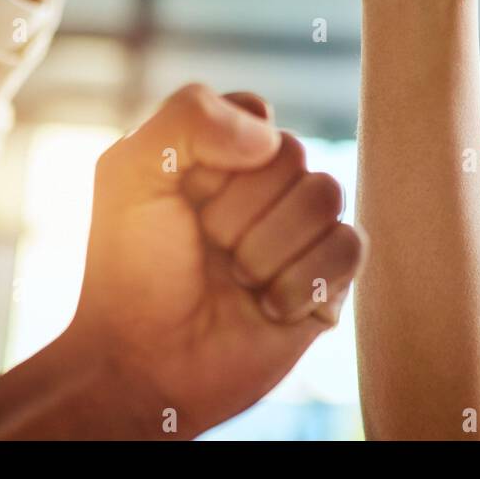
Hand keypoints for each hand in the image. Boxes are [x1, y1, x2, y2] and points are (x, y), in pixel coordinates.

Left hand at [65, 85, 363, 438]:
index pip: (255, 114)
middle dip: (239, 211)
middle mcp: (267, 186)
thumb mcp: (130, 173)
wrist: (145, 365)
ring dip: (267, 249)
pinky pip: (349, 246)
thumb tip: (270, 137)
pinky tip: (268, 307)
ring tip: (238, 280)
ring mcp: (302, 230)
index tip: (183, 193)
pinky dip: (300, 282)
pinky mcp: (330, 277)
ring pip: (327, 194)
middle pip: (293, 153)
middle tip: (208, 247)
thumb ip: (190, 116)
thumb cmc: (132, 272)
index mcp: (222, 152)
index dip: (220, 154)